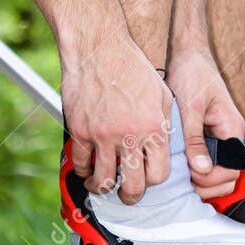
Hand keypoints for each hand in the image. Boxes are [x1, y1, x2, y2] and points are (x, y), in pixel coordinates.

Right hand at [60, 31, 172, 204]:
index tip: (146, 179)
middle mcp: (130, 136)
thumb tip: (163, 146)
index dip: (152, 181)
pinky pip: (81, 163)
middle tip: (126, 196)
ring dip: (103, 188)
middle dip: (130, 197)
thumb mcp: (160, 93)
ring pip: (103, 180)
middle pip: (133, 186)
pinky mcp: (81, 131)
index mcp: (154, 128)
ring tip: (102, 185)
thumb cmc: (131, 65)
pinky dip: (83, 170)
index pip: (159, 174)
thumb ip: (163, 122)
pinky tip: (86, 168)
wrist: (99, 46)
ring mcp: (103, 136)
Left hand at [164, 48, 244, 200]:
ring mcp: (221, 136)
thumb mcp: (190, 107)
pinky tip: (181, 166)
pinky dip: (197, 168)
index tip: (190, 175)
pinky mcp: (210, 135)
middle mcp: (231, 135)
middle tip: (183, 181)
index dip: (211, 179)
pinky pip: (209, 160)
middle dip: (207, 185)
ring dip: (202, 179)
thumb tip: (202, 168)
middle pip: (228, 176)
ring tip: (180, 176)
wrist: (187, 54)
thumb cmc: (192, 74)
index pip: (232, 171)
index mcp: (233, 129)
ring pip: (218, 171)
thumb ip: (195, 139)